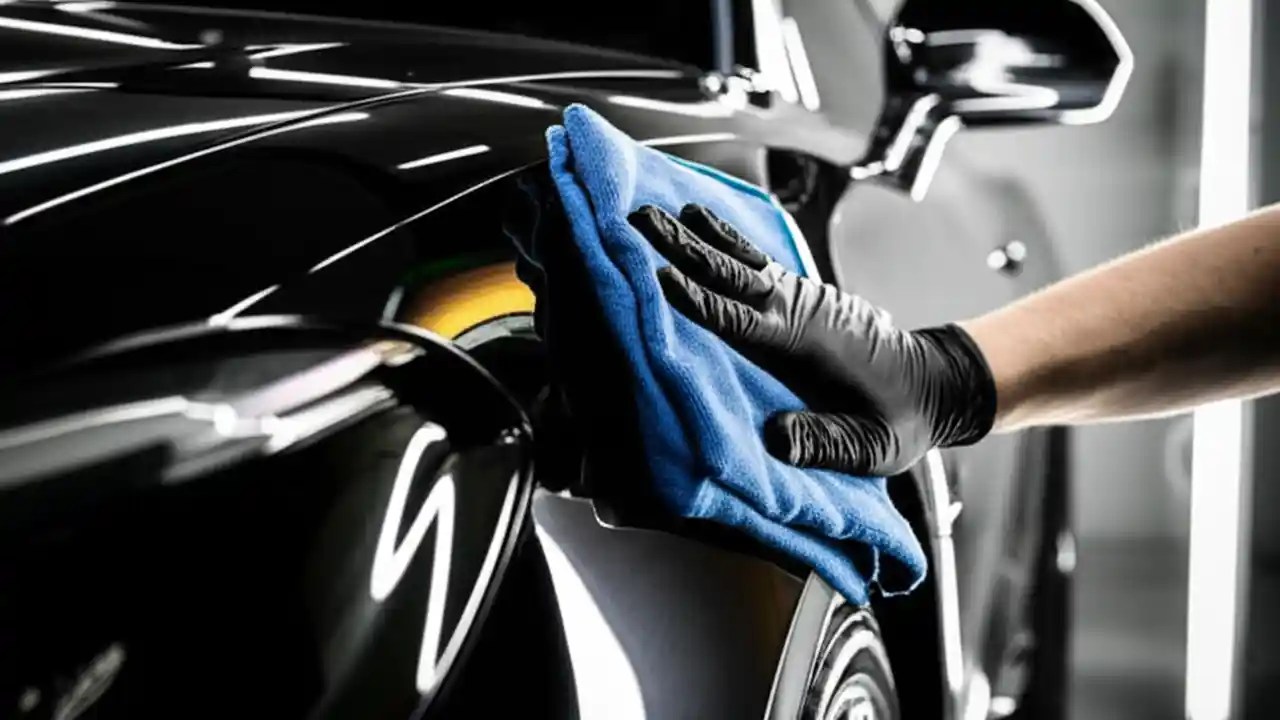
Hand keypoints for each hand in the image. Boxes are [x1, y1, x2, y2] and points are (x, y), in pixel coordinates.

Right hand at [628, 204, 996, 475]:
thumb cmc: (901, 418)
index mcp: (807, 345)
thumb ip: (825, 443)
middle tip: (639, 220)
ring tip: (655, 213)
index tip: (660, 278)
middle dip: (683, 248)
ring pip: (739, 261)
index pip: (743, 320)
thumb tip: (775, 441)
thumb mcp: (872, 445)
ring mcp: (801, 298)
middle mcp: (800, 311)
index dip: (700, 302)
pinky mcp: (801, 296)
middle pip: (731, 275)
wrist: (936, 384)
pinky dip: (724, 238)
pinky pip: (754, 261)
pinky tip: (700, 219)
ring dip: (695, 236)